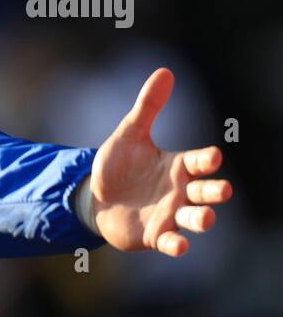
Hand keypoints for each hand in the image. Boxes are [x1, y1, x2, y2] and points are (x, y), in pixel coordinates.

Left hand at [89, 67, 232, 256]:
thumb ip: (148, 107)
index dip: (206, 160)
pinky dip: (177, 244)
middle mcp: (180, 192)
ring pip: (194, 219)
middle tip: (221, 190)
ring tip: (206, 217)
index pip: (199, 162)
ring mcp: (169, 215)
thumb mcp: (129, 134)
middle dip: (214, 191)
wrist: (95, 197)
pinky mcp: (155, 235)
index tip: (211, 156)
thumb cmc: (118, 166)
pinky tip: (180, 245)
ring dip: (202, 219)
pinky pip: (171, 241)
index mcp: (177, 166)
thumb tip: (165, 71)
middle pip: (205, 192)